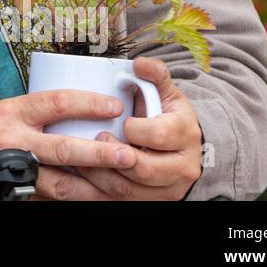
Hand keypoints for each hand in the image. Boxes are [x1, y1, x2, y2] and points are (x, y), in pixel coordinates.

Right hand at [0, 88, 140, 199]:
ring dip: (90, 188)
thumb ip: (27, 117)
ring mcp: (8, 171)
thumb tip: (69, 116)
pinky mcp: (5, 195)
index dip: (86, 103)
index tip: (114, 106)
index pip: (54, 102)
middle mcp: (10, 140)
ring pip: (58, 183)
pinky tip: (86, 202)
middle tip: (128, 155)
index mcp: (9, 113)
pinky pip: (42, 202)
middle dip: (98, 152)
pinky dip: (64, 203)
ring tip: (117, 189)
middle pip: (63, 146)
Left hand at [33, 57, 203, 200]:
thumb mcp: (166, 91)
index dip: (136, 130)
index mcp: (185, 135)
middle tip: (96, 140)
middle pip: (146, 171)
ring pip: (131, 192)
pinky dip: (99, 193)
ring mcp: (168, 189)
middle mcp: (182, 167)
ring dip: (102, 176)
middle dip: (114, 157)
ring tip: (81, 159)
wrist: (180, 146)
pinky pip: (122, 203)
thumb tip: (139, 62)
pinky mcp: (153, 202)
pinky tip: (81, 179)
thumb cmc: (166, 114)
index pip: (160, 136)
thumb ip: (155, 74)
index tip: (120, 121)